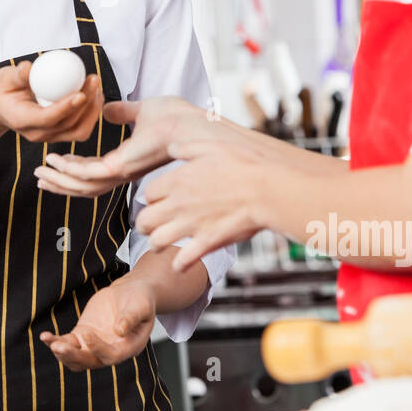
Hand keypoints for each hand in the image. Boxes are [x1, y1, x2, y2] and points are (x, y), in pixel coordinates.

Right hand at [0, 60, 103, 143]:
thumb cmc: (4, 89)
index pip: (47, 119)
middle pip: (68, 124)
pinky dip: (91, 112)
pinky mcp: (60, 134)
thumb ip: (17, 75)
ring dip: (93, 109)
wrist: (2, 106)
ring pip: (79, 131)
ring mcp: (50, 137)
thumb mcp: (5, 78)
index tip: (80, 93)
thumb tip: (28, 68)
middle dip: (86, 103)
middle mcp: (37, 134)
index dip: (65, 108)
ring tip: (96, 85)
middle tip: (93, 79)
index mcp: (21, 120)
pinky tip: (94, 93)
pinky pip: (81, 128)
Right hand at [33, 96, 242, 196]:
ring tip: (40, 172)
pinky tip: (54, 161)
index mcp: (129, 163)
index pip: (95, 173)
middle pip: (85, 186)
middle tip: (39, 178)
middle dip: (60, 183)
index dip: (73, 171)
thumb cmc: (176, 117)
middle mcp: (124, 173)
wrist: (189, 121)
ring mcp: (121, 173)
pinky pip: (87, 174)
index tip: (55, 164)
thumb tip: (108, 109)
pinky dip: (68, 170)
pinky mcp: (120, 168)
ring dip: (59, 180)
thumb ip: (124, 112)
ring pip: (83, 185)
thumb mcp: (143, 111)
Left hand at [39, 277, 155, 370]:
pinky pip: (67, 343)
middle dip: (72, 356)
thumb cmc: (140, 300)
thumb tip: (120, 330)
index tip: (86, 334)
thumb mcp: (140, 306)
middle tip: (59, 346)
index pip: (111, 356)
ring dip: (62, 353)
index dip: (98, 348)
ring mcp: (94, 345)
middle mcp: (111, 351)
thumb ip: (131, 318)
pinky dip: (56, 342)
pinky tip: (45, 337)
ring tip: (49, 341)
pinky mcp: (82, 335)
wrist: (131, 293)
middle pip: (89, 362)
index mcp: (129, 347)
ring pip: (75, 358)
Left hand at [135, 137, 273, 271]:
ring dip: (157, 244)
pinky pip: (182, 260)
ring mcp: (191, 225)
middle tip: (153, 225)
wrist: (267, 190)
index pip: (147, 193)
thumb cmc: (245, 165)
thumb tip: (172, 147)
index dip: (153, 198)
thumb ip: (188, 148)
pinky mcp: (206, 242)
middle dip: (146, 224)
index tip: (160, 200)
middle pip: (144, 220)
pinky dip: (179, 264)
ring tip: (162, 244)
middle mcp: (178, 204)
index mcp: (178, 180)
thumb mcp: (213, 146)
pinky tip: (183, 262)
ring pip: (156, 242)